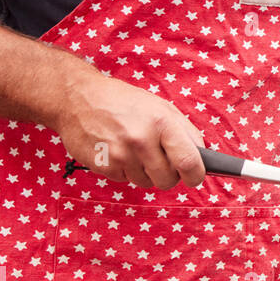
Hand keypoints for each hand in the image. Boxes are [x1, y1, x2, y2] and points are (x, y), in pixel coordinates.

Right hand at [48, 70, 206, 189]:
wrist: (78, 98)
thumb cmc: (124, 101)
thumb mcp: (161, 107)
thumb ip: (185, 131)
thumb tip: (202, 157)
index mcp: (161, 122)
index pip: (188, 161)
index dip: (196, 175)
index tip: (195, 177)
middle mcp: (141, 140)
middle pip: (167, 180)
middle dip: (169, 176)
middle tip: (163, 163)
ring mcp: (120, 155)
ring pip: (146, 182)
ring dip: (145, 173)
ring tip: (135, 150)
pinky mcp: (102, 165)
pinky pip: (125, 180)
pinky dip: (125, 171)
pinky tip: (118, 151)